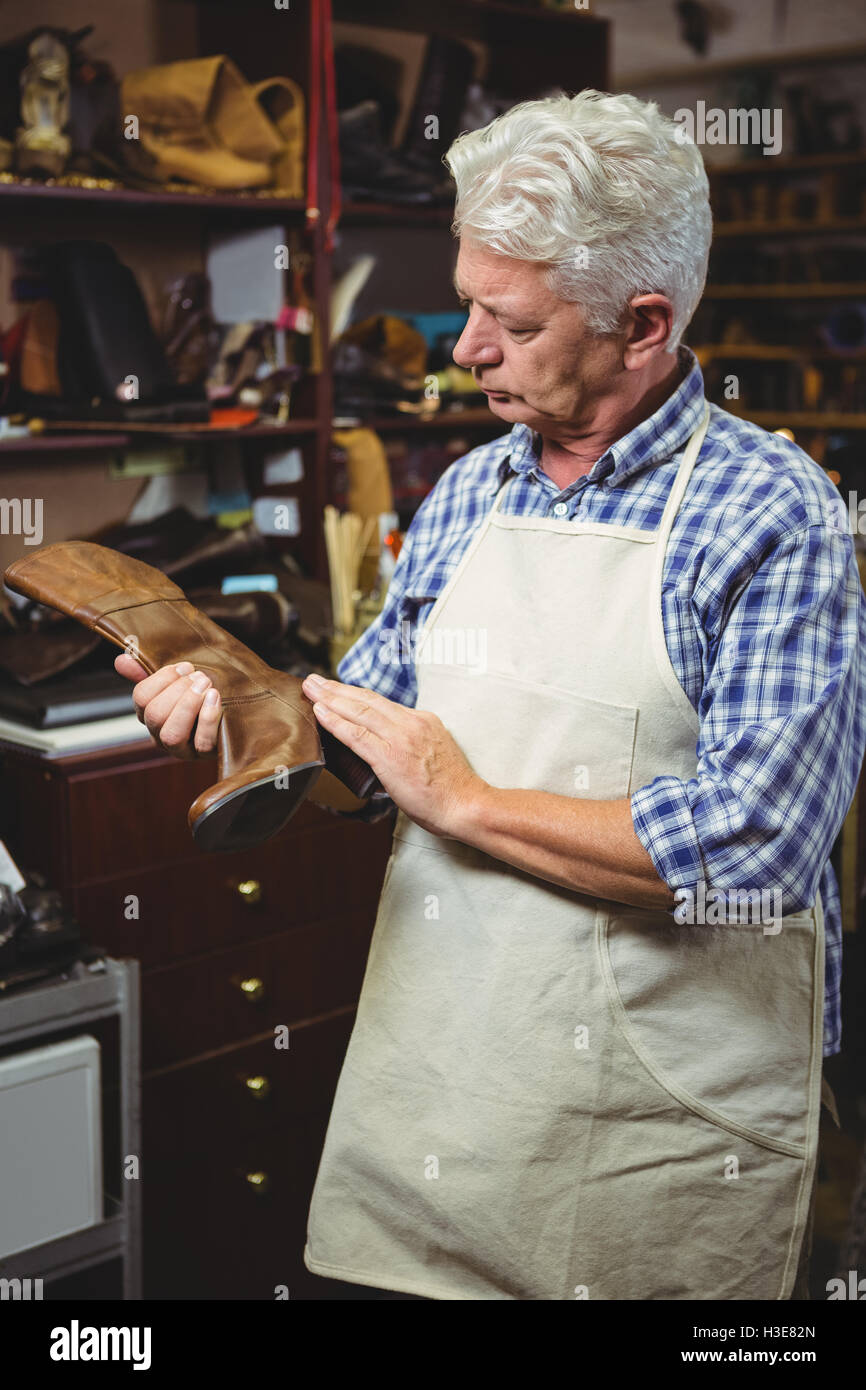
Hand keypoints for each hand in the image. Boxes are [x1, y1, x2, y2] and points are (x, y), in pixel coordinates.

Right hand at [115, 654, 221, 757]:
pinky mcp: (206, 756)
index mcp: (151, 713)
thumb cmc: (203, 691)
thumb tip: (121, 660)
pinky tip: (216, 698)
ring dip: (188, 705)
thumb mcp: (178, 678)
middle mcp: (161, 735)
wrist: (240, 708)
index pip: (141, 698)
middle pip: (154, 716)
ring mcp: (183, 749)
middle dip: (177, 691)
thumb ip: (149, 670)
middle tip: (200, 677)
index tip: (186, 666)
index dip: (162, 679)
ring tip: (207, 686)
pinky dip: (208, 719)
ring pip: (172, 735)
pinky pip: (202, 743)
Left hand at [301, 673, 482, 836]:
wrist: (467, 804)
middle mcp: (411, 722)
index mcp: (423, 720)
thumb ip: (412, 746)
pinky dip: (335, 722)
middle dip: (336, 688)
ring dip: (329, 698)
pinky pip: (356, 735)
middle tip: (314, 680)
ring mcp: (400, 738)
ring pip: (358, 711)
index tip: (336, 689)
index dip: (355, 694)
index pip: (381, 702)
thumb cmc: (452, 790)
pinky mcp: (390, 757)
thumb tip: (388, 752)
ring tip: (310, 688)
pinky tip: (319, 713)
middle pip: (366, 699)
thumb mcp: (434, 752)